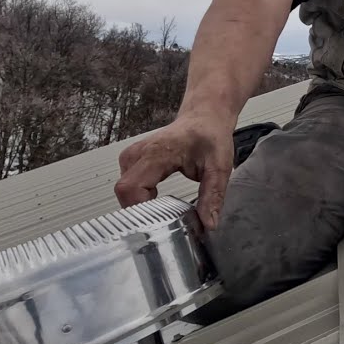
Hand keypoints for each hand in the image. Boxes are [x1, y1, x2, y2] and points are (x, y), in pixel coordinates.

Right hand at [114, 116, 234, 230]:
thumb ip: (213, 195)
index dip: (140, 210)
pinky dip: (139, 199)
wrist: (204, 118)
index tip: (159, 224)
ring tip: (163, 213)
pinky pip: (127, 187)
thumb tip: (208, 224)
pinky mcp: (131, 162)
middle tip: (165, 223)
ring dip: (140, 206)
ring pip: (124, 192)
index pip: (131, 188)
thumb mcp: (219, 167)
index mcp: (156, 153)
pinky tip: (157, 203)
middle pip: (124, 192)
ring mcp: (131, 157)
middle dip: (141, 213)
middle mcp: (138, 154)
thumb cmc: (210, 137)